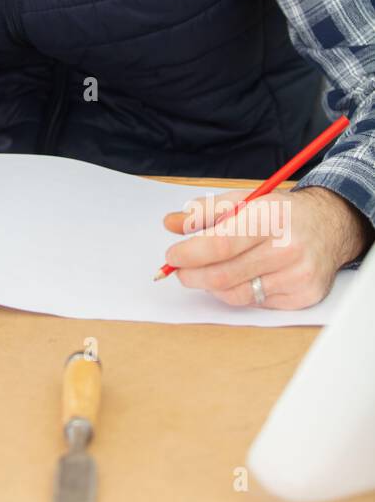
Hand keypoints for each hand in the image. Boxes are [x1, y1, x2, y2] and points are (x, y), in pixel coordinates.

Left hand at [161, 185, 369, 309]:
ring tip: (207, 272)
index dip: (189, 254)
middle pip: (225, 274)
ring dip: (212, 286)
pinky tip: (240, 277)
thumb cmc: (282, 212)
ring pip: (237, 294)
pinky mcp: (302, 296)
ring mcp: (297, 276)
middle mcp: (287, 248)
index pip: (220, 244)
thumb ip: (205, 212)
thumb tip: (171, 223)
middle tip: (179, 271)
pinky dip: (239, 292)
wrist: (330, 226)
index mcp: (270, 217)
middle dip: (192, 275)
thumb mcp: (244, 199)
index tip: (172, 257)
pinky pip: (255, 303)